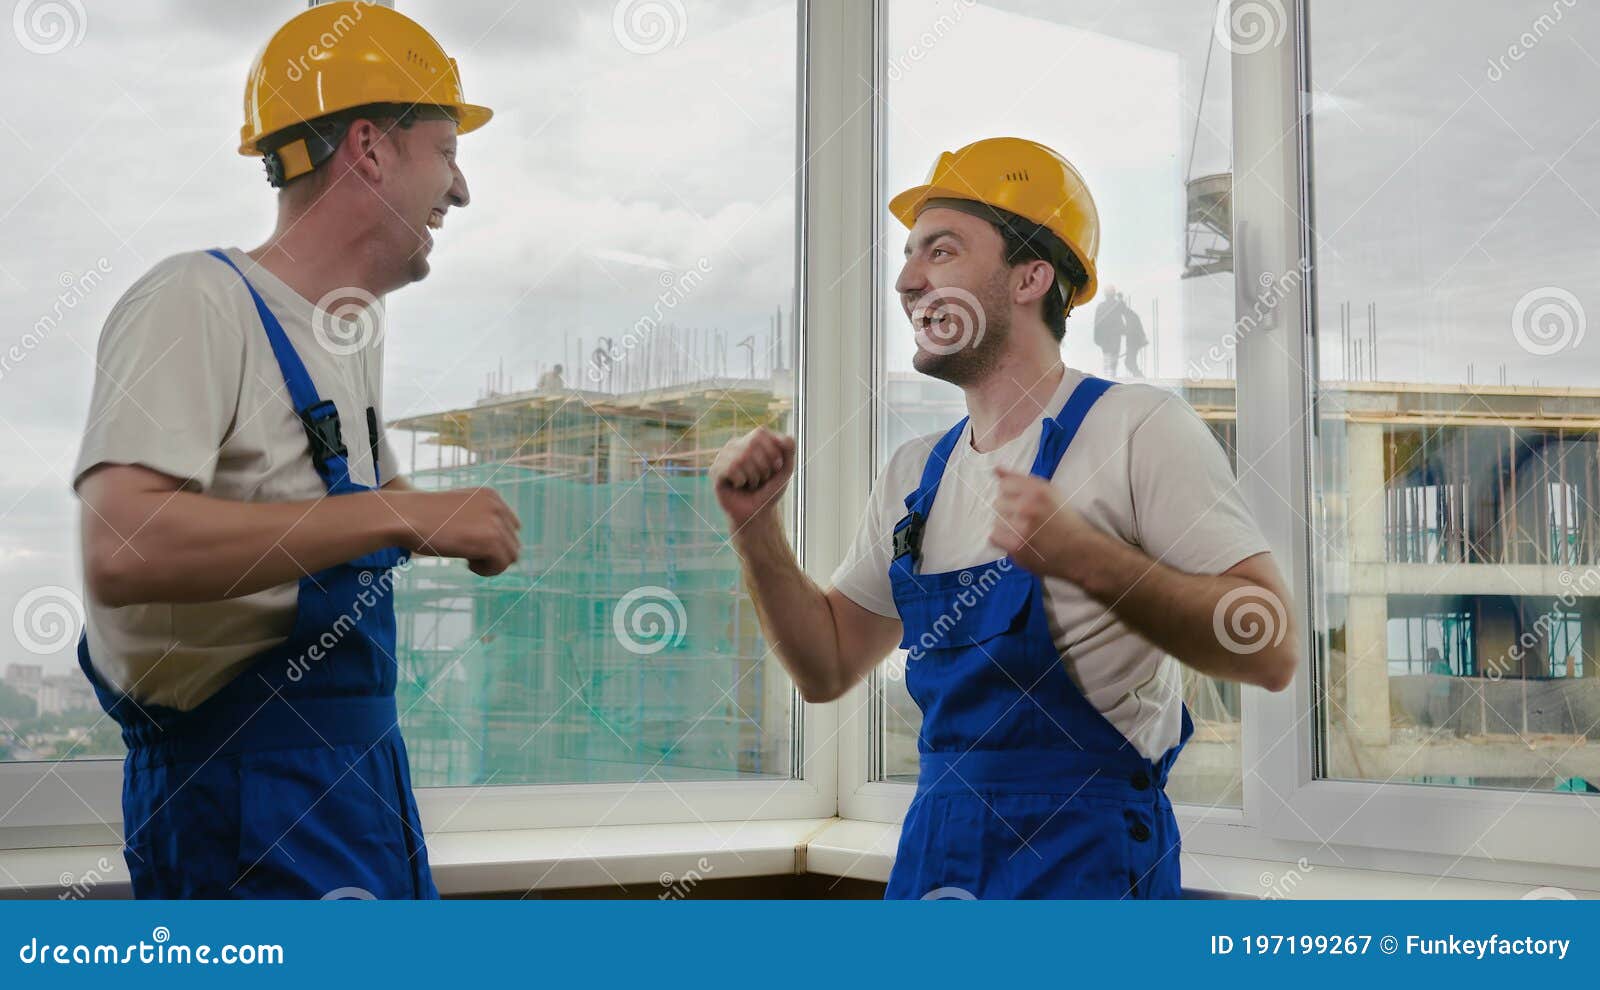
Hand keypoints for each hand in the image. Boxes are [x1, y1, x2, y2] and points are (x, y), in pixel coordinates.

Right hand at [394, 488, 521, 575]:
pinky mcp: (491, 540)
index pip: (510, 527)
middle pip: (512, 543)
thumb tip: (498, 545)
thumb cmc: (423, 517)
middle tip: (467, 554)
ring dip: (490, 563)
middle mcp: (497, 506)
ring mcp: (496, 522)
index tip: (470, 543)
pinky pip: (501, 565)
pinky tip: (467, 563)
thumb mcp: (458, 510)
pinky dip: (486, 570)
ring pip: (510, 556)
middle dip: (492, 554)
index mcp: (491, 496)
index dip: (492, 542)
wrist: (403, 517)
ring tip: (467, 560)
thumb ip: (480, 519)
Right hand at [711, 427, 795, 529]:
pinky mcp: (715, 471)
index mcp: (750, 439)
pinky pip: (731, 468)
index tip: (776, 467)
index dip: (772, 451)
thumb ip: (789, 449)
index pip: (760, 433)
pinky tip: (739, 486)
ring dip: (753, 476)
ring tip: (750, 483)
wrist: (758, 513)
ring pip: (741, 458)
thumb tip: (785, 437)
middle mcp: (735, 444)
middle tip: (761, 479)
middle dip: (763, 467)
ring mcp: (722, 457)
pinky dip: (741, 481)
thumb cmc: (770, 489)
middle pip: (751, 444)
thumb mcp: (785, 468)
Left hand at [988, 466, 1095, 579]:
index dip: (1011, 495)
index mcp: (1038, 490)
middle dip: (1008, 511)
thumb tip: (996, 469)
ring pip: (996, 520)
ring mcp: (1021, 527)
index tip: (1022, 504)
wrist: (1080, 551)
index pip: (1004, 485)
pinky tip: (1018, 541)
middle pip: (998, 503)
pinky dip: (1003, 540)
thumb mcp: (1049, 492)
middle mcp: (1028, 506)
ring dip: (1006, 526)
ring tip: (1024, 532)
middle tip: (1025, 521)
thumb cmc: (1064, 521)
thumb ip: (1020, 479)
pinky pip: (994, 537)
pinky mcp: (1016, 546)